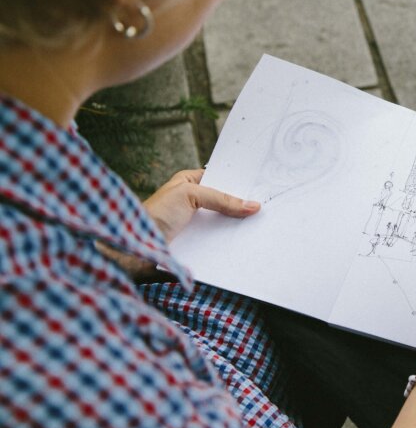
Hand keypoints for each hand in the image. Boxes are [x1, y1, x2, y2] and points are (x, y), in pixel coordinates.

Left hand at [100, 170, 258, 283]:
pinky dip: (229, 241)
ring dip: (238, 226)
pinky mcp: (196, 243)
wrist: (135, 249)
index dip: (239, 182)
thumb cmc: (155, 214)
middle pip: (225, 202)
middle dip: (242, 205)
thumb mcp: (190, 196)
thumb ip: (222, 199)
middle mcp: (193, 201)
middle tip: (267, 206)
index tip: (262, 186)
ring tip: (263, 225)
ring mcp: (196, 223)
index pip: (221, 179)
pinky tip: (246, 241)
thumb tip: (253, 206)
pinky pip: (217, 241)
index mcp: (189, 182)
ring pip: (223, 222)